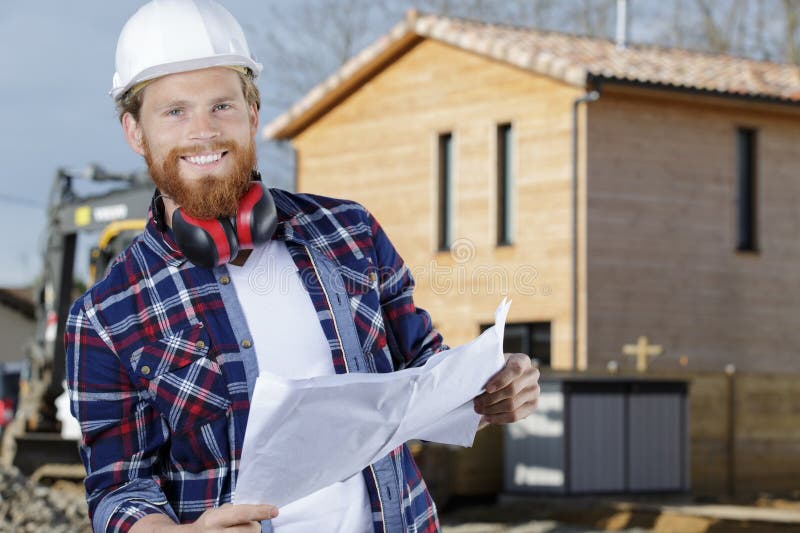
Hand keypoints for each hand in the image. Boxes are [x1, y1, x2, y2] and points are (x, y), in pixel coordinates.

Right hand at [130, 503, 277, 531]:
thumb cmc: (205, 526)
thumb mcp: (215, 514)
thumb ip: (233, 511)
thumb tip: (257, 511)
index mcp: (214, 519)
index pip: (242, 513)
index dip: (260, 511)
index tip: (275, 510)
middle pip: (252, 529)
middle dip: (255, 526)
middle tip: (247, 525)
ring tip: (238, 532)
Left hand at [474, 353, 539, 428]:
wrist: (503, 381)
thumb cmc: (494, 371)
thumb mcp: (492, 365)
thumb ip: (488, 370)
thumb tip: (477, 381)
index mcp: (522, 360)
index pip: (516, 370)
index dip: (501, 380)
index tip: (487, 389)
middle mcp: (532, 374)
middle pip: (512, 390)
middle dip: (491, 398)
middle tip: (477, 403)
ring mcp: (535, 390)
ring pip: (512, 405)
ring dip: (492, 409)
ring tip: (479, 409)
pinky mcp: (533, 405)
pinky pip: (515, 416)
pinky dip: (499, 418)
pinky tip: (488, 417)